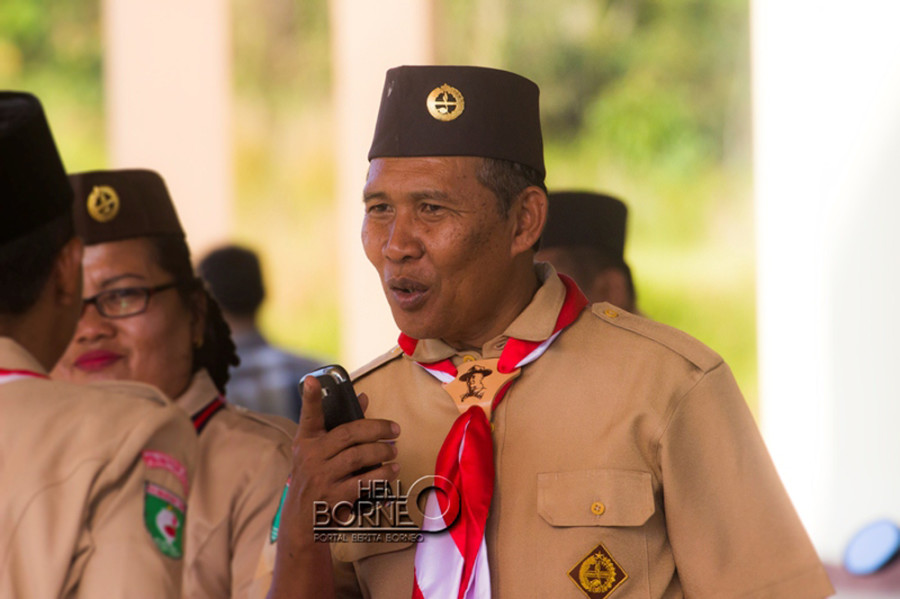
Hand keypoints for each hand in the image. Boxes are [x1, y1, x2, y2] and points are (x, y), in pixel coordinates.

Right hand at [272, 376, 399, 588]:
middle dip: (377, 429)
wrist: (302, 522)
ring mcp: (321, 477)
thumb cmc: (316, 479)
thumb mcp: (320, 452)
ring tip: (393, 451)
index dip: (311, 397)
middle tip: (395, 430)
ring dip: (382, 453)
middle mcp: (311, 457)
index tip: (313, 379)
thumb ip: (342, 426)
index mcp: (306, 442)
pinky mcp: (333, 497)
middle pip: (349, 435)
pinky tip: (392, 471)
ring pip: (359, 457)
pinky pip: (363, 482)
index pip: (309, 416)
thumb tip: (364, 397)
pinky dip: (382, 475)